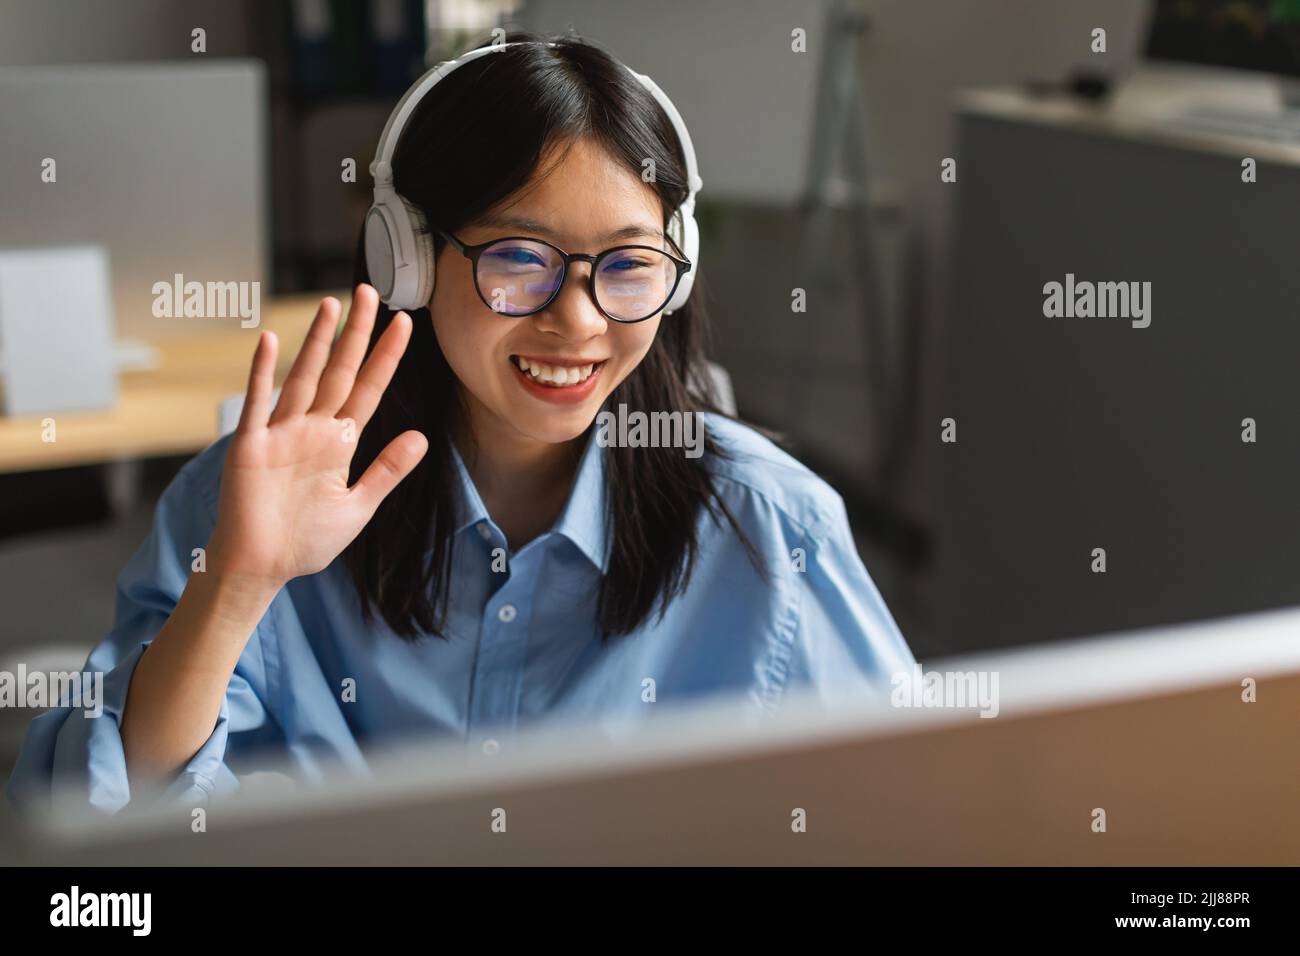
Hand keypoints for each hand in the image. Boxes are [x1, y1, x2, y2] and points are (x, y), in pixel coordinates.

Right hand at [206, 284, 426, 591]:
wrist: (261, 568)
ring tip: (332, 305)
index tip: (404, 325)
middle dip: (356, 333)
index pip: (370, 390)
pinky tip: (271, 340)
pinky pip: (257, 403)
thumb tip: (422, 437)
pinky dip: (263, 372)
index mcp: (339, 444)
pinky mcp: (250, 446)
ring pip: (304, 377)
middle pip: (340, 372)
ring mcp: (281, 434)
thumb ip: (387, 470)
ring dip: (317, 342)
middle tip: (370, 292)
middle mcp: (312, 430)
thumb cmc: (305, 542)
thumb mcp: (358, 506)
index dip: (386, 357)